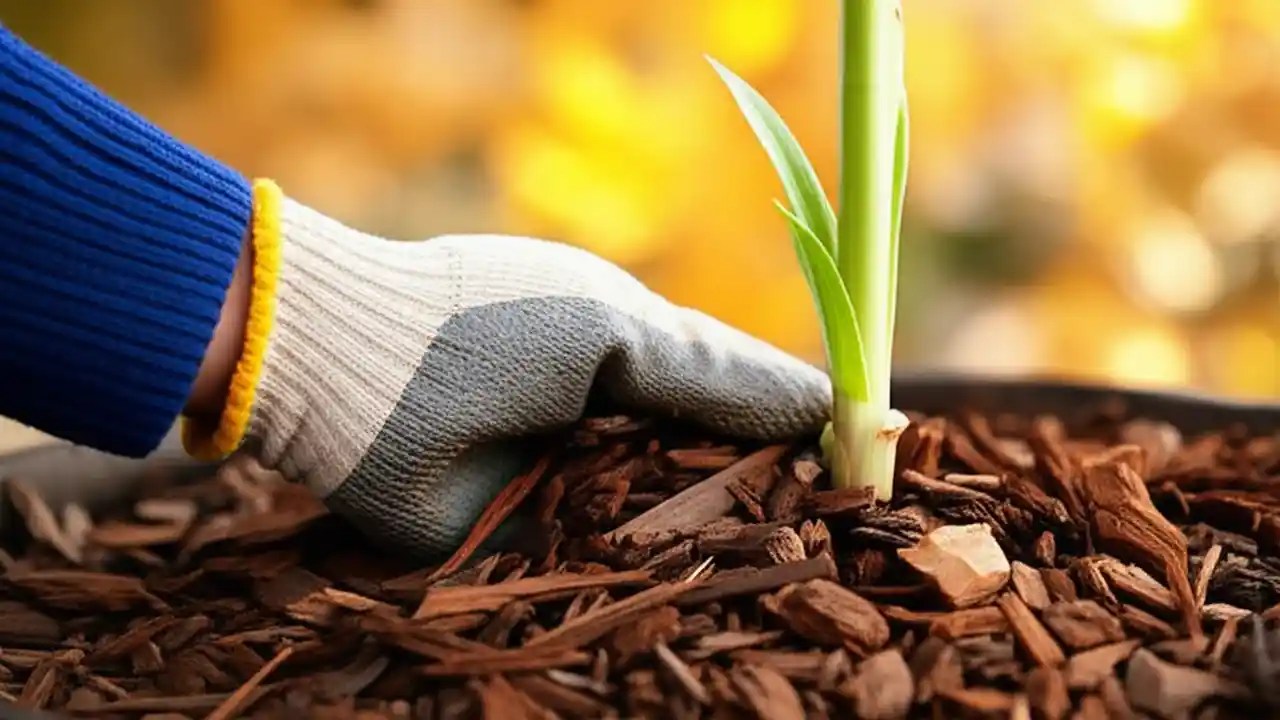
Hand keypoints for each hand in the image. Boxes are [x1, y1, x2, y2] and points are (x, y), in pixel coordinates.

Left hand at [185, 180, 830, 557]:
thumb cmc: (486, 324)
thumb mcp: (614, 329)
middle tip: (851, 541)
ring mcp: (578, 490)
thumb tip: (826, 405)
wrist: (354, 373)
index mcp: (639, 358)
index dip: (805, 436)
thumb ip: (714, 374)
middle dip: (778, 504)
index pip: (743, 403)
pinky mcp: (534, 547)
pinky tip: (713, 598)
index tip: (870, 470)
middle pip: (717, 475)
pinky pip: (610, 572)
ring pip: (672, 531)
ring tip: (805, 580)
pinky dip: (657, 584)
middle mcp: (615, 427)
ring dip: (725, 552)